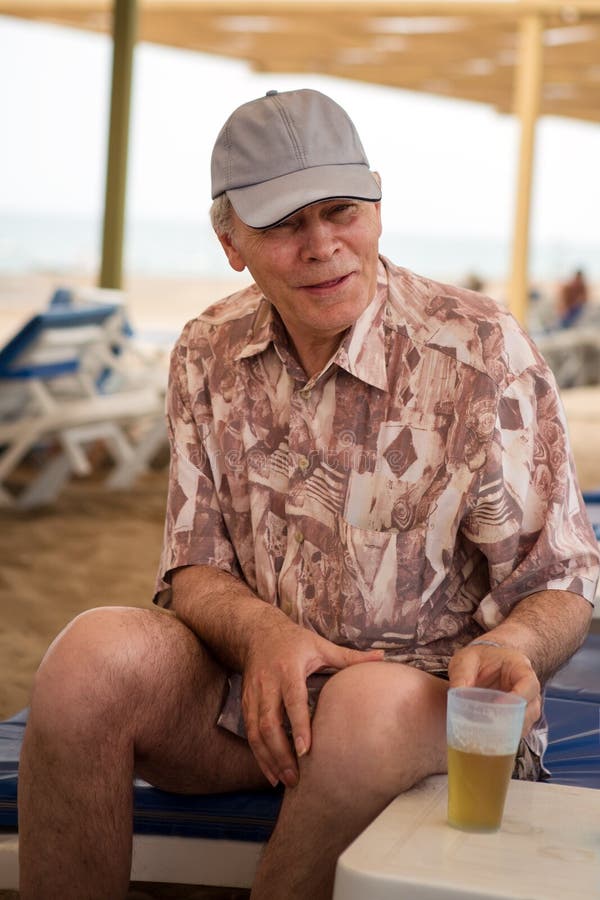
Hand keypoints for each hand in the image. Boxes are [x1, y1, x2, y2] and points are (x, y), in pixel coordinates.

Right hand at [242, 618, 383, 788]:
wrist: (256, 633)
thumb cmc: (294, 641)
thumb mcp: (320, 645)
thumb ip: (349, 657)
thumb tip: (383, 658)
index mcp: (289, 669)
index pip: (292, 700)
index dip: (297, 725)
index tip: (305, 750)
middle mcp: (268, 683)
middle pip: (269, 723)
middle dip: (280, 753)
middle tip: (296, 778)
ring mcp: (254, 694)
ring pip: (255, 732)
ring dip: (268, 758)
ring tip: (283, 781)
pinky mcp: (246, 702)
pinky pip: (249, 732)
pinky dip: (258, 754)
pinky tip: (270, 771)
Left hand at [448, 643, 540, 734]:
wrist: (484, 662)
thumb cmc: (478, 658)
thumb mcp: (466, 660)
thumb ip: (461, 674)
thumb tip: (456, 695)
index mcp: (520, 667)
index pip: (529, 684)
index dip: (518, 698)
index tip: (499, 708)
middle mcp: (528, 687)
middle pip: (532, 708)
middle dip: (514, 722)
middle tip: (492, 729)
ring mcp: (526, 704)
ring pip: (526, 723)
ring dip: (511, 732)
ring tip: (489, 737)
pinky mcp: (517, 717)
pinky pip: (517, 730)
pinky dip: (506, 737)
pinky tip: (490, 741)